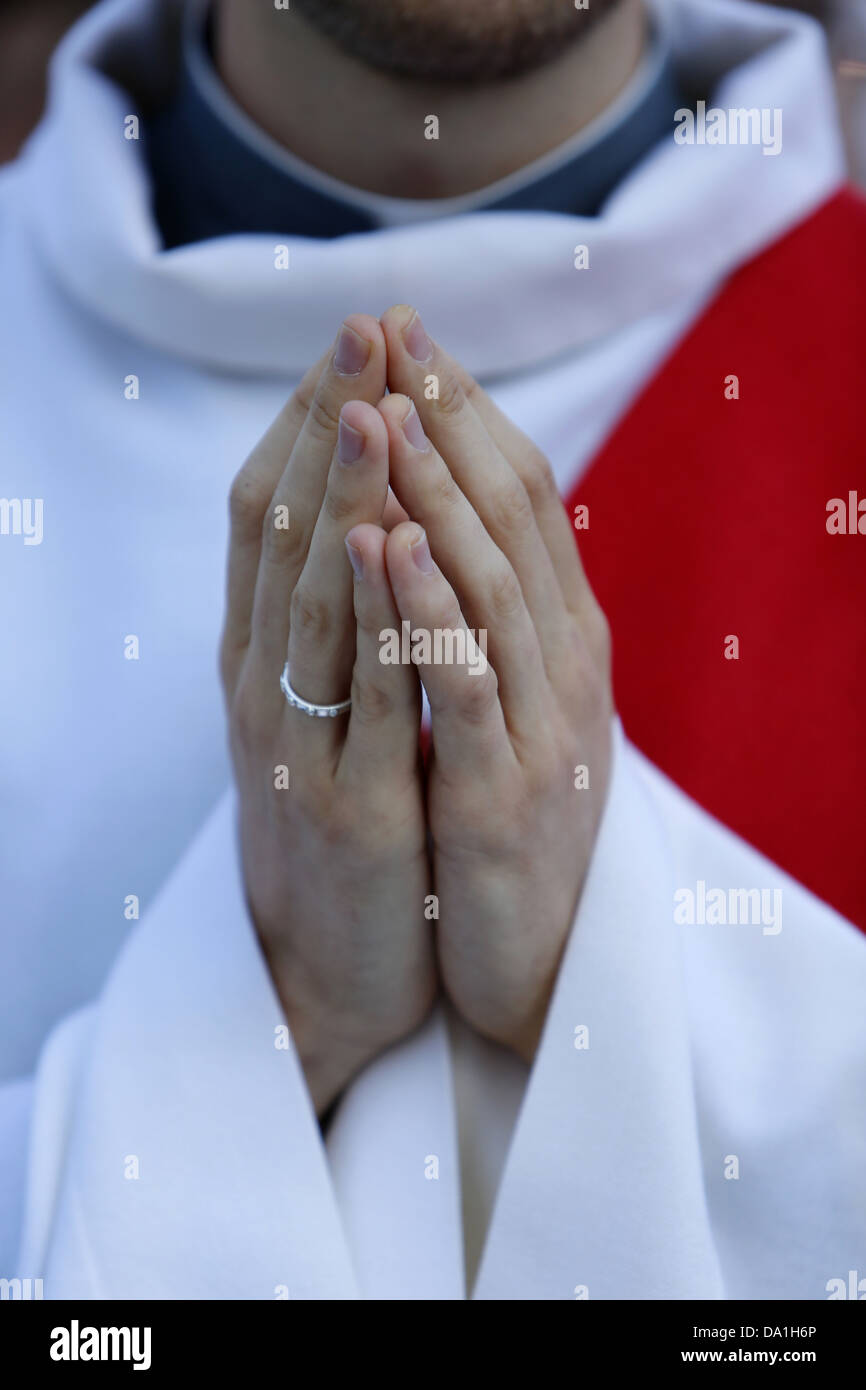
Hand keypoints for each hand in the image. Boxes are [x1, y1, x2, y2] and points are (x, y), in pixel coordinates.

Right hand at [220, 316, 435, 1115]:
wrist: (325, 966)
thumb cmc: (341, 821)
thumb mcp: (323, 708)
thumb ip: (329, 621)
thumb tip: (360, 511)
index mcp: (259, 654)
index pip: (271, 513)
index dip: (308, 419)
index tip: (358, 336)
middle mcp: (262, 684)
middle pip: (285, 536)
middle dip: (325, 428)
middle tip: (361, 328)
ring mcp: (301, 744)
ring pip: (313, 603)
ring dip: (343, 501)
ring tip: (368, 407)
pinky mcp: (350, 807)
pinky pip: (366, 700)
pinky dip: (375, 620)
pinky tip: (388, 549)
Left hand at [377, 306, 613, 1062]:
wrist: (538, 955)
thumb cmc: (511, 818)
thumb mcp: (517, 700)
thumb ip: (499, 614)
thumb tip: (453, 518)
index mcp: (566, 634)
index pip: (524, 496)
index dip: (469, 409)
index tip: (410, 333)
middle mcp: (567, 662)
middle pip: (512, 516)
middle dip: (450, 417)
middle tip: (394, 329)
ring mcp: (543, 724)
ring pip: (493, 584)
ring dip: (439, 492)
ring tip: (390, 409)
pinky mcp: (508, 792)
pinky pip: (466, 685)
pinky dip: (428, 611)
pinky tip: (387, 548)